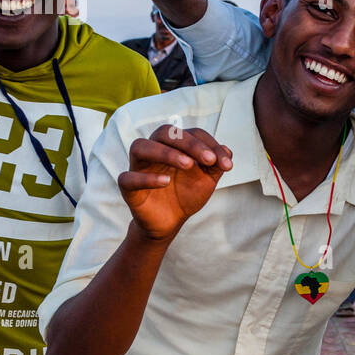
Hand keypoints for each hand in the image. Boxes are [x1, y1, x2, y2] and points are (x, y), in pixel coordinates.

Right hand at [117, 124, 232, 242]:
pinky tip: (166, 182)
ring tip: (188, 164)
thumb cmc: (187, 194)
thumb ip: (216, 165)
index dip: (209, 144)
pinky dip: (146, 178)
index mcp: (174, 145)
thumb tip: (227, 150)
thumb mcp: (207, 180)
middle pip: (164, 132)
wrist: (171, 222)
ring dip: (165, 152)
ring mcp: (138, 167)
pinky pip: (127, 178)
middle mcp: (154, 150)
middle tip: (209, 159)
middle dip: (189, 143)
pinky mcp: (128, 188)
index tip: (226, 164)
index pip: (190, 133)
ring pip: (140, 146)